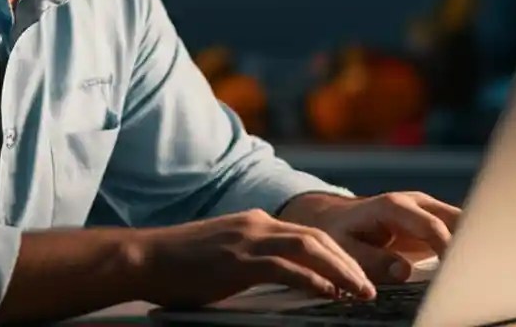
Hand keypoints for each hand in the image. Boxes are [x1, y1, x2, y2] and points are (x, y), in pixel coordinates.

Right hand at [131, 208, 377, 307]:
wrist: (144, 258)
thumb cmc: (179, 265)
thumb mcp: (224, 256)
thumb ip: (254, 261)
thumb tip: (286, 280)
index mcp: (255, 222)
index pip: (309, 233)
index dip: (338, 253)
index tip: (358, 275)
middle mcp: (257, 224)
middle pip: (318, 236)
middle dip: (350, 261)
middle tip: (371, 286)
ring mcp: (247, 239)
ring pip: (309, 247)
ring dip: (340, 270)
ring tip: (360, 292)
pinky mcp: (237, 261)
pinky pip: (285, 268)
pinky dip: (311, 279)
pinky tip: (328, 293)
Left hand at [278, 191, 461, 285]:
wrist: (335, 217)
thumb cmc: (340, 233)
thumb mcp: (346, 248)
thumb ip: (373, 261)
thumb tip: (404, 271)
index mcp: (395, 207)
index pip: (432, 227)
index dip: (449, 249)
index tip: (458, 273)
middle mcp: (416, 202)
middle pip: (457, 219)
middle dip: (471, 243)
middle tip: (478, 271)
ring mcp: (428, 209)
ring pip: (463, 222)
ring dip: (473, 243)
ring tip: (479, 270)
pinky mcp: (434, 219)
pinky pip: (459, 230)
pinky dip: (468, 245)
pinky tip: (472, 265)